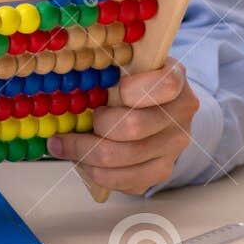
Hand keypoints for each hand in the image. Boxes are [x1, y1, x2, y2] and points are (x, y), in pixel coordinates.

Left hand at [45, 62, 197, 193]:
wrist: (161, 110)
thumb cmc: (135, 82)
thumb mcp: (130, 62)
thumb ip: (111, 63)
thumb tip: (66, 64)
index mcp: (176, 80)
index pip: (164, 85)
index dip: (132, 89)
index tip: (113, 89)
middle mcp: (181, 117)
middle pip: (133, 126)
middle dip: (96, 124)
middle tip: (76, 121)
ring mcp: (173, 148)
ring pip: (122, 158)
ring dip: (83, 152)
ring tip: (63, 144)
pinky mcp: (161, 172)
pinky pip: (122, 180)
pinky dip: (94, 171)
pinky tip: (81, 159)